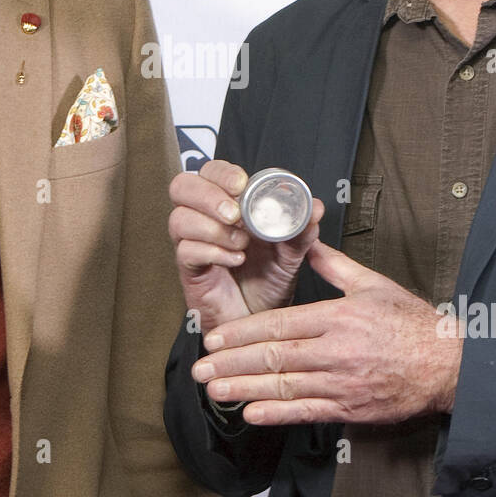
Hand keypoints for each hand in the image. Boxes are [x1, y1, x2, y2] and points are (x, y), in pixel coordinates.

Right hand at [168, 159, 323, 335]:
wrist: (260, 324)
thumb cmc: (269, 282)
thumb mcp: (292, 253)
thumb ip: (302, 229)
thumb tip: (316, 207)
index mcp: (229, 205)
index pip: (210, 172)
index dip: (221, 173)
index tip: (241, 184)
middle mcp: (206, 219)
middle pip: (182, 187)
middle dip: (207, 195)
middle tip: (234, 214)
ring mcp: (194, 244)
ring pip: (179, 219)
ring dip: (212, 228)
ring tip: (241, 243)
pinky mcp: (190, 270)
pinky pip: (186, 251)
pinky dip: (212, 251)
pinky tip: (235, 259)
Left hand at [191, 240, 462, 425]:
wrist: (448, 365)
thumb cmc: (413, 323)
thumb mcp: (373, 284)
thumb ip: (334, 265)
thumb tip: (308, 241)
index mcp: (338, 317)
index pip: (279, 325)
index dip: (243, 333)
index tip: (216, 336)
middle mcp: (335, 351)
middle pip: (274, 357)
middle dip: (232, 363)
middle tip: (201, 367)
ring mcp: (342, 383)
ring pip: (284, 386)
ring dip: (245, 390)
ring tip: (215, 390)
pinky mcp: (350, 409)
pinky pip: (307, 412)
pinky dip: (277, 413)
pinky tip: (251, 413)